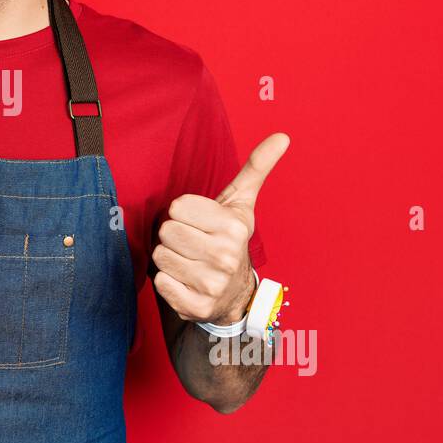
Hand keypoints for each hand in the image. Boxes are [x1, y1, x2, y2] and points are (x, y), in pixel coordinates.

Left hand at [153, 132, 289, 324]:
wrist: (235, 293)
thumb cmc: (230, 239)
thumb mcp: (241, 203)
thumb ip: (256, 168)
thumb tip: (282, 136)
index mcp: (234, 226)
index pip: (177, 206)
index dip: (183, 214)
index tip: (200, 224)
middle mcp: (226, 256)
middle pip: (166, 231)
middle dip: (175, 236)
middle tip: (193, 244)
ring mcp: (212, 284)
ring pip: (160, 256)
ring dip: (170, 258)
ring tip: (190, 262)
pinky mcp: (195, 307)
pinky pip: (160, 283)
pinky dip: (167, 283)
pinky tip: (185, 282)